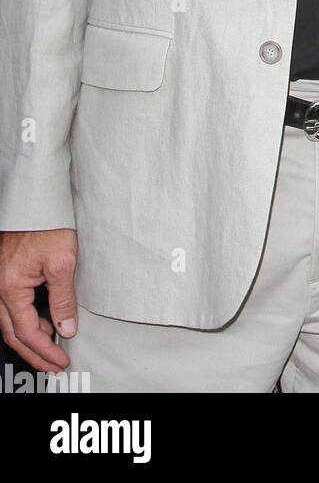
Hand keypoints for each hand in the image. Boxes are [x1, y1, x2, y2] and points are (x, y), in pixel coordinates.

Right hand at [0, 228, 78, 373]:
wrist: (38, 200)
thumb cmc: (48, 224)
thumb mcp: (63, 263)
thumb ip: (63, 299)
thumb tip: (66, 327)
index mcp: (9, 287)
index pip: (27, 332)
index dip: (45, 350)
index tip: (61, 361)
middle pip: (12, 333)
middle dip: (34, 353)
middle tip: (53, 366)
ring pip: (9, 322)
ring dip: (29, 338)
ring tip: (52, 347)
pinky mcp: (5, 275)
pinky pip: (11, 308)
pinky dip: (25, 321)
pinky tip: (43, 322)